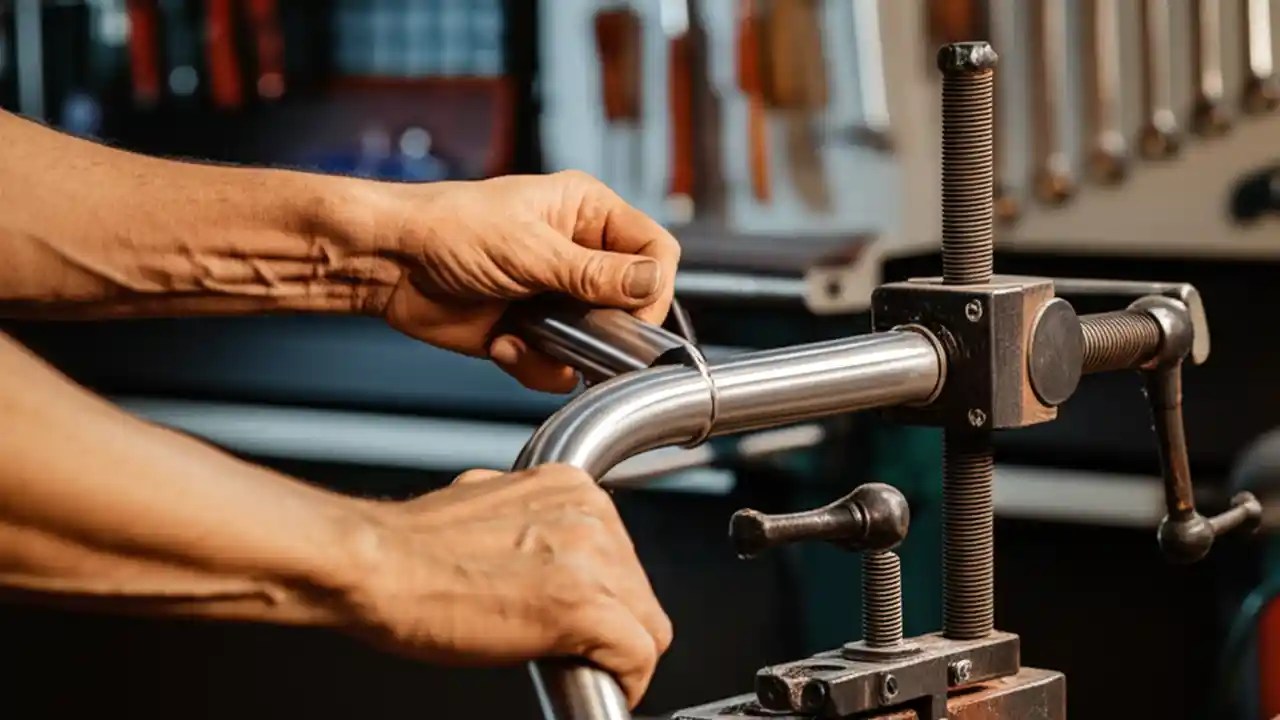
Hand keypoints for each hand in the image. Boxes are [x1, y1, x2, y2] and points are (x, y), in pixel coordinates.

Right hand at [341, 464, 671, 707]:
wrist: (375, 566)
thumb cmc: (411, 549)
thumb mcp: (487, 507)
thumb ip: (531, 522)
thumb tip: (541, 551)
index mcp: (571, 487)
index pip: (623, 556)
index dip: (603, 597)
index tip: (577, 617)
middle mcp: (592, 515)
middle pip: (640, 592)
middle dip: (610, 625)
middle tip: (562, 644)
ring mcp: (592, 560)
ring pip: (647, 627)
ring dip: (612, 654)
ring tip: (563, 660)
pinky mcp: (585, 607)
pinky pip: (639, 658)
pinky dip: (622, 682)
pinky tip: (585, 682)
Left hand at [372, 171, 680, 392]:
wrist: (390, 264)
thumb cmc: (449, 229)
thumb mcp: (530, 249)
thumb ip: (595, 273)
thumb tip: (652, 282)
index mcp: (587, 213)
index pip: (655, 250)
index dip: (653, 287)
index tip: (634, 316)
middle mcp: (578, 254)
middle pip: (632, 303)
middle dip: (604, 327)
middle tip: (580, 333)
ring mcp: (556, 296)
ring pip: (597, 342)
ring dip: (565, 351)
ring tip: (526, 336)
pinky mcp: (532, 332)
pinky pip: (560, 365)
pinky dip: (535, 365)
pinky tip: (503, 343)